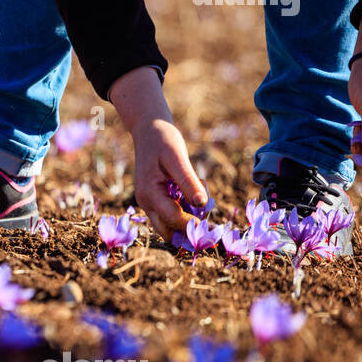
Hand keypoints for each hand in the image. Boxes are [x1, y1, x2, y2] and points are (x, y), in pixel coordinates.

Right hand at [109, 66, 206, 239]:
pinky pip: (169, 214)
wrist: (148, 130)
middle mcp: (145, 202)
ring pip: (168, 225)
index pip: (174, 219)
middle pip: (168, 230)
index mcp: (149, 193)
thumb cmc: (163, 140)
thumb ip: (188, 181)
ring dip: (187, 221)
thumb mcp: (178, 157)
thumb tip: (202, 205)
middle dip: (190, 232)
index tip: (216, 231)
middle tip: (213, 231)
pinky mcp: (154, 199)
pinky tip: (195, 196)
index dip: (195, 226)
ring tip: (203, 202)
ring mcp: (148, 202)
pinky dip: (184, 212)